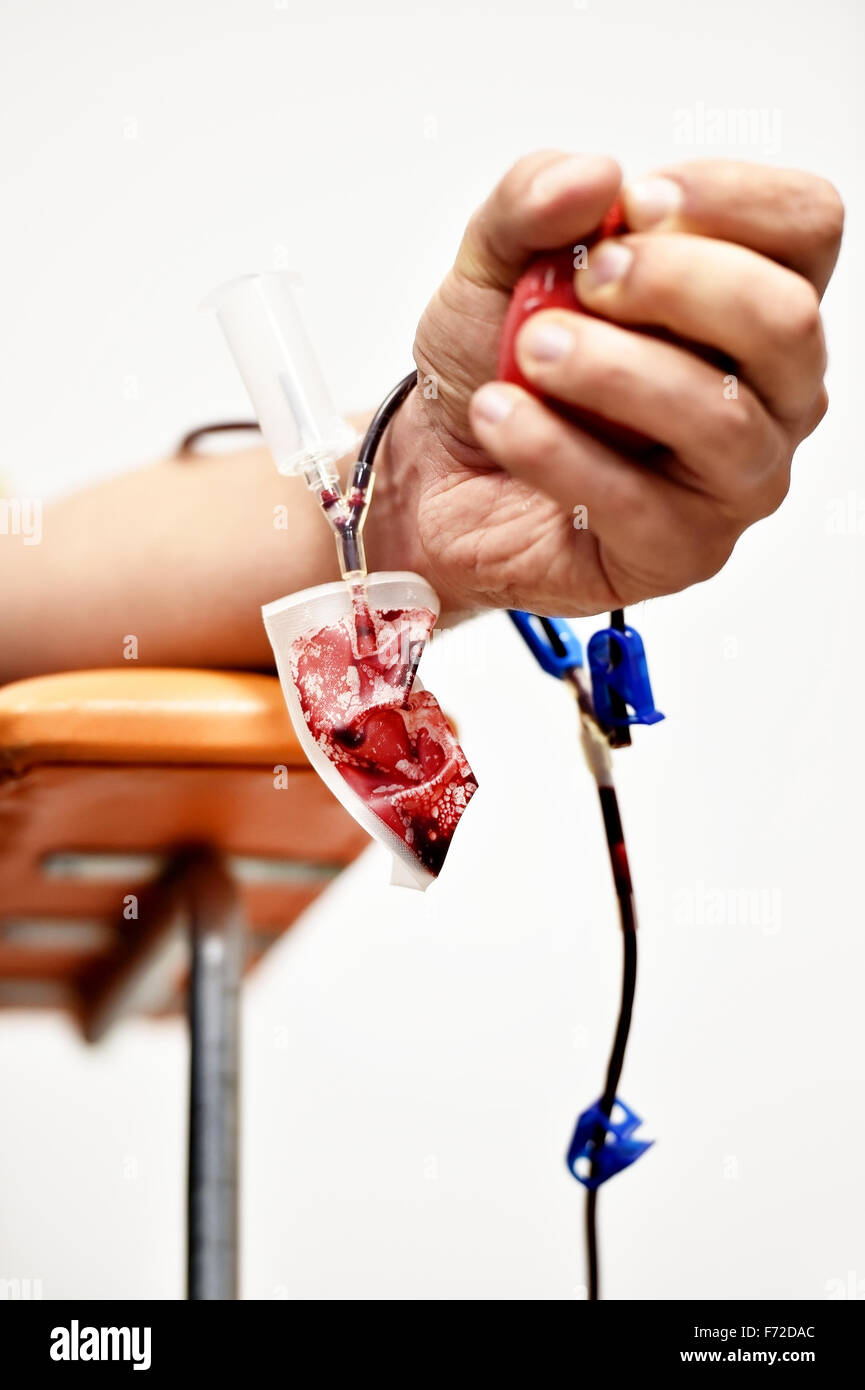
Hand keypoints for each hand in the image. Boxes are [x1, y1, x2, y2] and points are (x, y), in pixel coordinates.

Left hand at [374, 152, 842, 618]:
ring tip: (529, 353)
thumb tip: (595, 177)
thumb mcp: (493, 259)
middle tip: (584, 279)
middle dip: (674, 284)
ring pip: (719, 416)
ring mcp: (735, 480)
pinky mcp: (681, 551)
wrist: (436, 469)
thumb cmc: (493, 363)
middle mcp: (768, 392)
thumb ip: (534, 201)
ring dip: (612, 370)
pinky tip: (503, 420)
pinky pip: (638, 501)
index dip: (729, 200)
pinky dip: (556, 451)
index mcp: (748, 301)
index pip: (806, 225)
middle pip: (785, 320)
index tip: (633, 205)